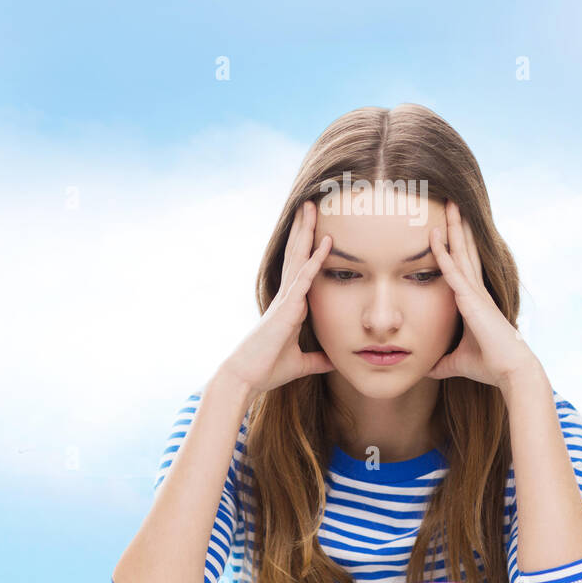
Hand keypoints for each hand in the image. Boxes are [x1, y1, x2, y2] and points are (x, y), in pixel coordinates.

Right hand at [219, 200, 335, 396]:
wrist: (245, 379)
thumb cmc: (267, 369)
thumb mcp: (300, 363)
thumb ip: (318, 360)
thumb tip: (335, 360)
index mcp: (290, 305)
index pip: (301, 268)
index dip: (308, 247)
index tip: (316, 226)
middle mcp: (287, 297)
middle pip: (297, 254)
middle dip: (303, 229)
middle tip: (310, 203)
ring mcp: (285, 300)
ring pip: (298, 258)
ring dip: (306, 232)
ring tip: (311, 207)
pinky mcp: (286, 309)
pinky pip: (304, 280)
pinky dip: (315, 261)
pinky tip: (326, 243)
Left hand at [425, 200, 541, 388]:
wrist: (512, 372)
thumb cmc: (490, 365)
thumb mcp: (457, 361)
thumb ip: (442, 361)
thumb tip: (427, 369)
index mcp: (475, 299)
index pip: (463, 265)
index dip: (456, 244)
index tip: (447, 224)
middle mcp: (476, 290)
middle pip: (465, 250)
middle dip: (457, 226)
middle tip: (451, 201)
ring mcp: (476, 293)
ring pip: (462, 252)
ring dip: (454, 228)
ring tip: (449, 203)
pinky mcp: (473, 301)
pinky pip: (454, 272)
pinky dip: (443, 254)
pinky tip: (434, 237)